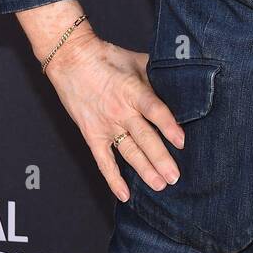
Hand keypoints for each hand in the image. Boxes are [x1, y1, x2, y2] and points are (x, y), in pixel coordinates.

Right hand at [43, 34, 185, 202]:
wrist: (71, 59)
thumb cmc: (107, 57)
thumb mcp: (137, 61)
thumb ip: (157, 76)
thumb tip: (181, 84)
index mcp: (133, 91)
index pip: (154, 111)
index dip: (168, 126)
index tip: (181, 142)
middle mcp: (121, 111)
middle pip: (144, 138)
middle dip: (161, 159)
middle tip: (175, 177)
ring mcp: (106, 125)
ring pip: (128, 152)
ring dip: (144, 170)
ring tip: (160, 186)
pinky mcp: (92, 134)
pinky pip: (103, 161)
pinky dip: (112, 179)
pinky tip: (124, 195)